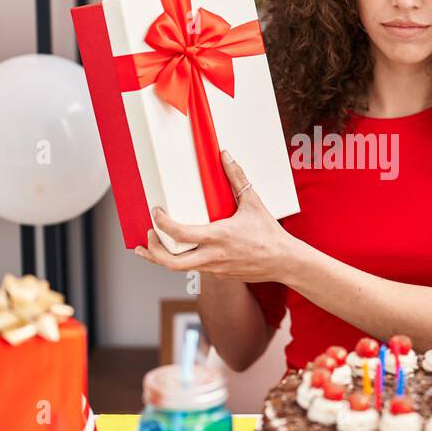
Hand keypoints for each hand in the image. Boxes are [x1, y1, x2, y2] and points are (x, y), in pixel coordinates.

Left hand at [133, 150, 296, 282]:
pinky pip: (197, 268)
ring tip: (151, 247)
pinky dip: (185, 260)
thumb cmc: (269, 233)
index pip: (180, 234)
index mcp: (218, 236)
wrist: (284, 261)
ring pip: (181, 268)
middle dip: (153, 251)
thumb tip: (225, 156)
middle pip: (172, 263)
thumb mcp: (253, 202)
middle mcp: (213, 256)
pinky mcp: (219, 274)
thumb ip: (237, 178)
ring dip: (163, 258)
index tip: (156, 213)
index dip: (162, 223)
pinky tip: (182, 250)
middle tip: (147, 236)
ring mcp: (215, 268)